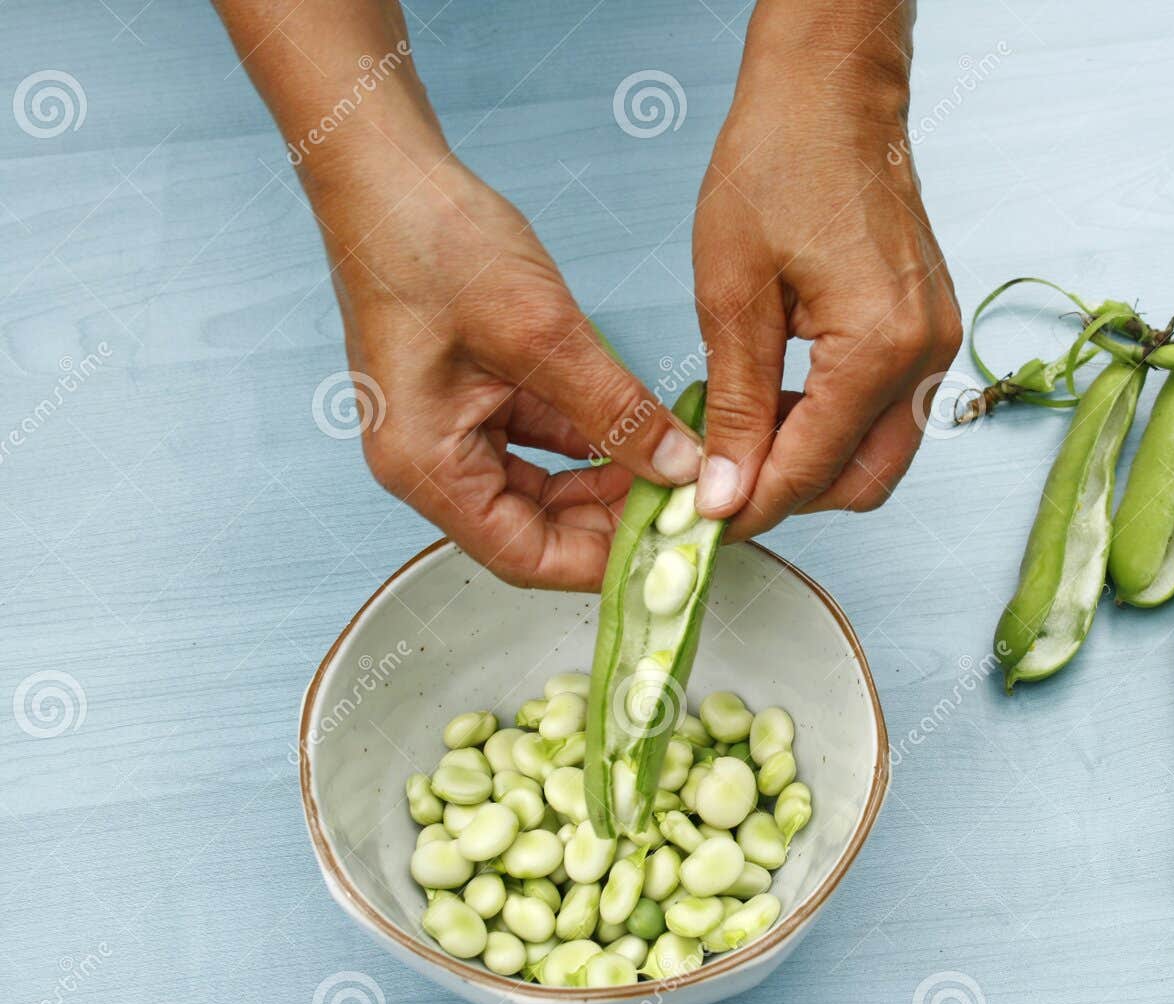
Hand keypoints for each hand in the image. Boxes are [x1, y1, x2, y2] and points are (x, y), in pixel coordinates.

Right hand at [311, 155, 704, 589]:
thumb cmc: (432, 242)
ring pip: (544, 485)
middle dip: (612, 521)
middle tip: (687, 507)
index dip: (600, 564)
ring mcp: (449, 427)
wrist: (384, 167)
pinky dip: (591, 439)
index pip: (523, 555)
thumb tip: (679, 467)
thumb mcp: (541, 334)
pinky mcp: (471, 393)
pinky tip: (644, 428)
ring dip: (607, 481)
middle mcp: (430, 460)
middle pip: (535, 527)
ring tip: (676, 469)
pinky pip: (540, 438)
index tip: (667, 551)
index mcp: (425, 465)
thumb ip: (614, 411)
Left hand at [691, 0, 962, 536]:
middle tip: (723, 486)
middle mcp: (925, 355)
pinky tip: (782, 404)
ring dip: (814, 464)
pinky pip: (888, 411)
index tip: (706, 521)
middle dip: (792, 496)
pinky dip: (836, 426)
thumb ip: (736, 405)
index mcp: (879, 347)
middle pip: (863, 481)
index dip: (754, 504)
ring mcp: (936, 343)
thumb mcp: (731, 294)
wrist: (831, 94)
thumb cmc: (781, 163)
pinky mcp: (930, 330)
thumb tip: (727, 489)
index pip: (814, 467)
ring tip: (744, 440)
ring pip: (879, 454)